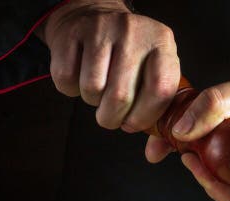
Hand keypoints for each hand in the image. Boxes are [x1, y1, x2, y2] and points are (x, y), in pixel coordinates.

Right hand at [38, 0, 179, 131]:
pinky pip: (66, 79)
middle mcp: (134, 33)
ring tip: (98, 92)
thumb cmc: (129, 57)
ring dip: (92, 102)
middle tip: (111, 115)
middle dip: (113, 118)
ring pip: (92, 89)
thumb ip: (157, 115)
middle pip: (121, 96)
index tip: (133, 124)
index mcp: (162, 44)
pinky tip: (80, 77)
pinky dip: (70, 89)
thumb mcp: (152, 73)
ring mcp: (102, 29)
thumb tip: (154, 155)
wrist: (94, 15)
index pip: (160, 90)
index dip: (144, 117)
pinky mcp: (73, 33)